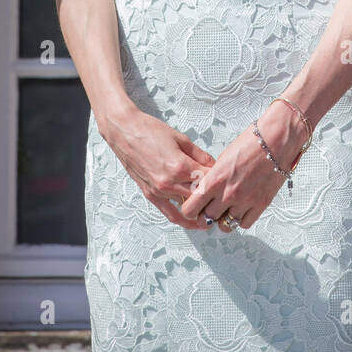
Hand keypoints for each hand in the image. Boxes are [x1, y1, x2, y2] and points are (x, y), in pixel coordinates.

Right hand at [101, 105, 216, 228]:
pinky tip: (193, 220)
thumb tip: (214, 165)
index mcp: (180, 166)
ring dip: (199, 212)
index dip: (218, 180)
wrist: (125, 131)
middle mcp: (169, 183)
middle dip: (212, 198)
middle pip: (199, 197)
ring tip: (212, 214)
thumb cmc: (151, 131)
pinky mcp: (149, 195)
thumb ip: (200, 155)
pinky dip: (182, 219)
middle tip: (223, 199)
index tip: (227, 180)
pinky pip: (168, 213)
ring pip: (185, 210)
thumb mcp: (181, 139)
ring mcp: (158, 191)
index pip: (207, 180)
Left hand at [179, 101, 309, 232]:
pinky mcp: (260, 205)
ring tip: (228, 208)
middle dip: (206, 214)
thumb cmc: (250, 143)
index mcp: (214, 180)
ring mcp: (245, 202)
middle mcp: (228, 194)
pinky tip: (242, 208)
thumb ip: (213, 177)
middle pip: (206, 219)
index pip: (190, 209)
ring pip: (225, 225)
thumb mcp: (223, 158)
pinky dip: (241, 219)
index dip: (190, 209)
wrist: (276, 140)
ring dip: (224, 218)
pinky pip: (244, 224)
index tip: (194, 206)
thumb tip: (207, 191)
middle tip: (211, 206)